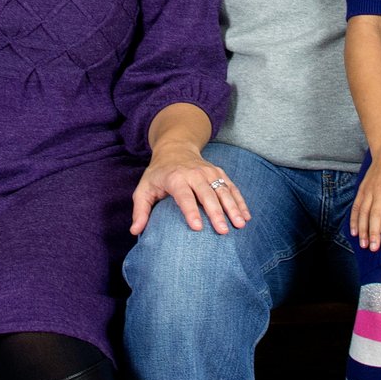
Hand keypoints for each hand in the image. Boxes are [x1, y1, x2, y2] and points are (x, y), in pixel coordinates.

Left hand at [130, 142, 248, 235]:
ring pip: (223, 190)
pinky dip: (240, 201)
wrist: (175, 148)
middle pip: (207, 194)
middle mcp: (194, 174)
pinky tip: (246, 216)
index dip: (191, 211)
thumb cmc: (158, 174)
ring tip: (239, 225)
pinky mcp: (219, 173)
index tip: (198, 228)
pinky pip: (232, 187)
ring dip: (232, 207)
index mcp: (175, 178)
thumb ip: (140, 210)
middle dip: (216, 213)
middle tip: (223, 231)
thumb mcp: (143, 188)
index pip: (184, 196)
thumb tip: (135, 231)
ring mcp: (209, 172)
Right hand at [349, 149, 380, 250]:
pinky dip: (354, 220)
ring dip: (363, 229)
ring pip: (364, 212)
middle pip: (376, 212)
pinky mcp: (362, 189)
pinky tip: (354, 233)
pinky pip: (356, 207)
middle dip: (374, 231)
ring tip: (364, 244)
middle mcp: (380, 189)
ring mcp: (369, 189)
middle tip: (375, 247)